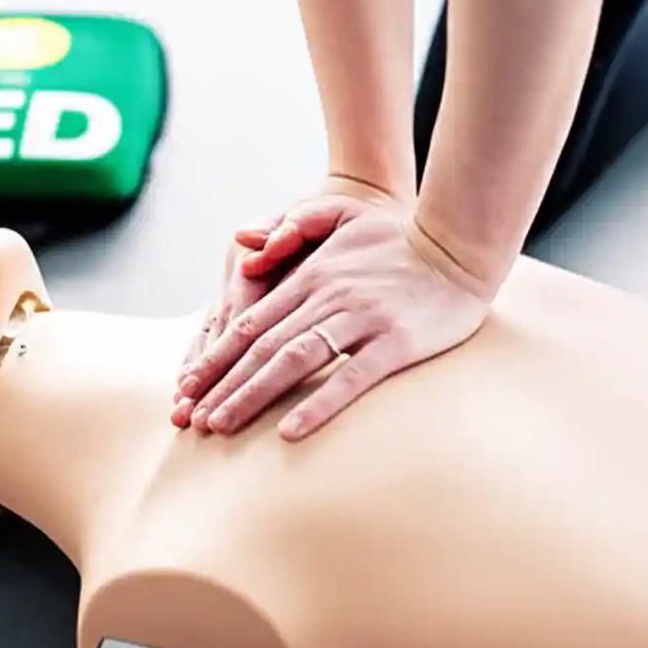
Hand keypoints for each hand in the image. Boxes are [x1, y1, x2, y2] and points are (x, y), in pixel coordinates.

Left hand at [173, 207, 489, 440]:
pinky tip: (290, 432)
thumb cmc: (399, 237)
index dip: (214, 356)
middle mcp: (329, 298)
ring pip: (293, 362)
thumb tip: (246, 243)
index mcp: (312, 275)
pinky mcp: (395, 344)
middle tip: (191, 419)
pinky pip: (350, 380)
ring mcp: (362, 321)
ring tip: (221, 425)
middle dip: (220, 385)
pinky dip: (318, 405)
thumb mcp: (342, 215)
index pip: (249, 321)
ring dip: (251, 396)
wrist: (460, 247)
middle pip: (261, 347)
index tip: (187, 387)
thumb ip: (293, 225)